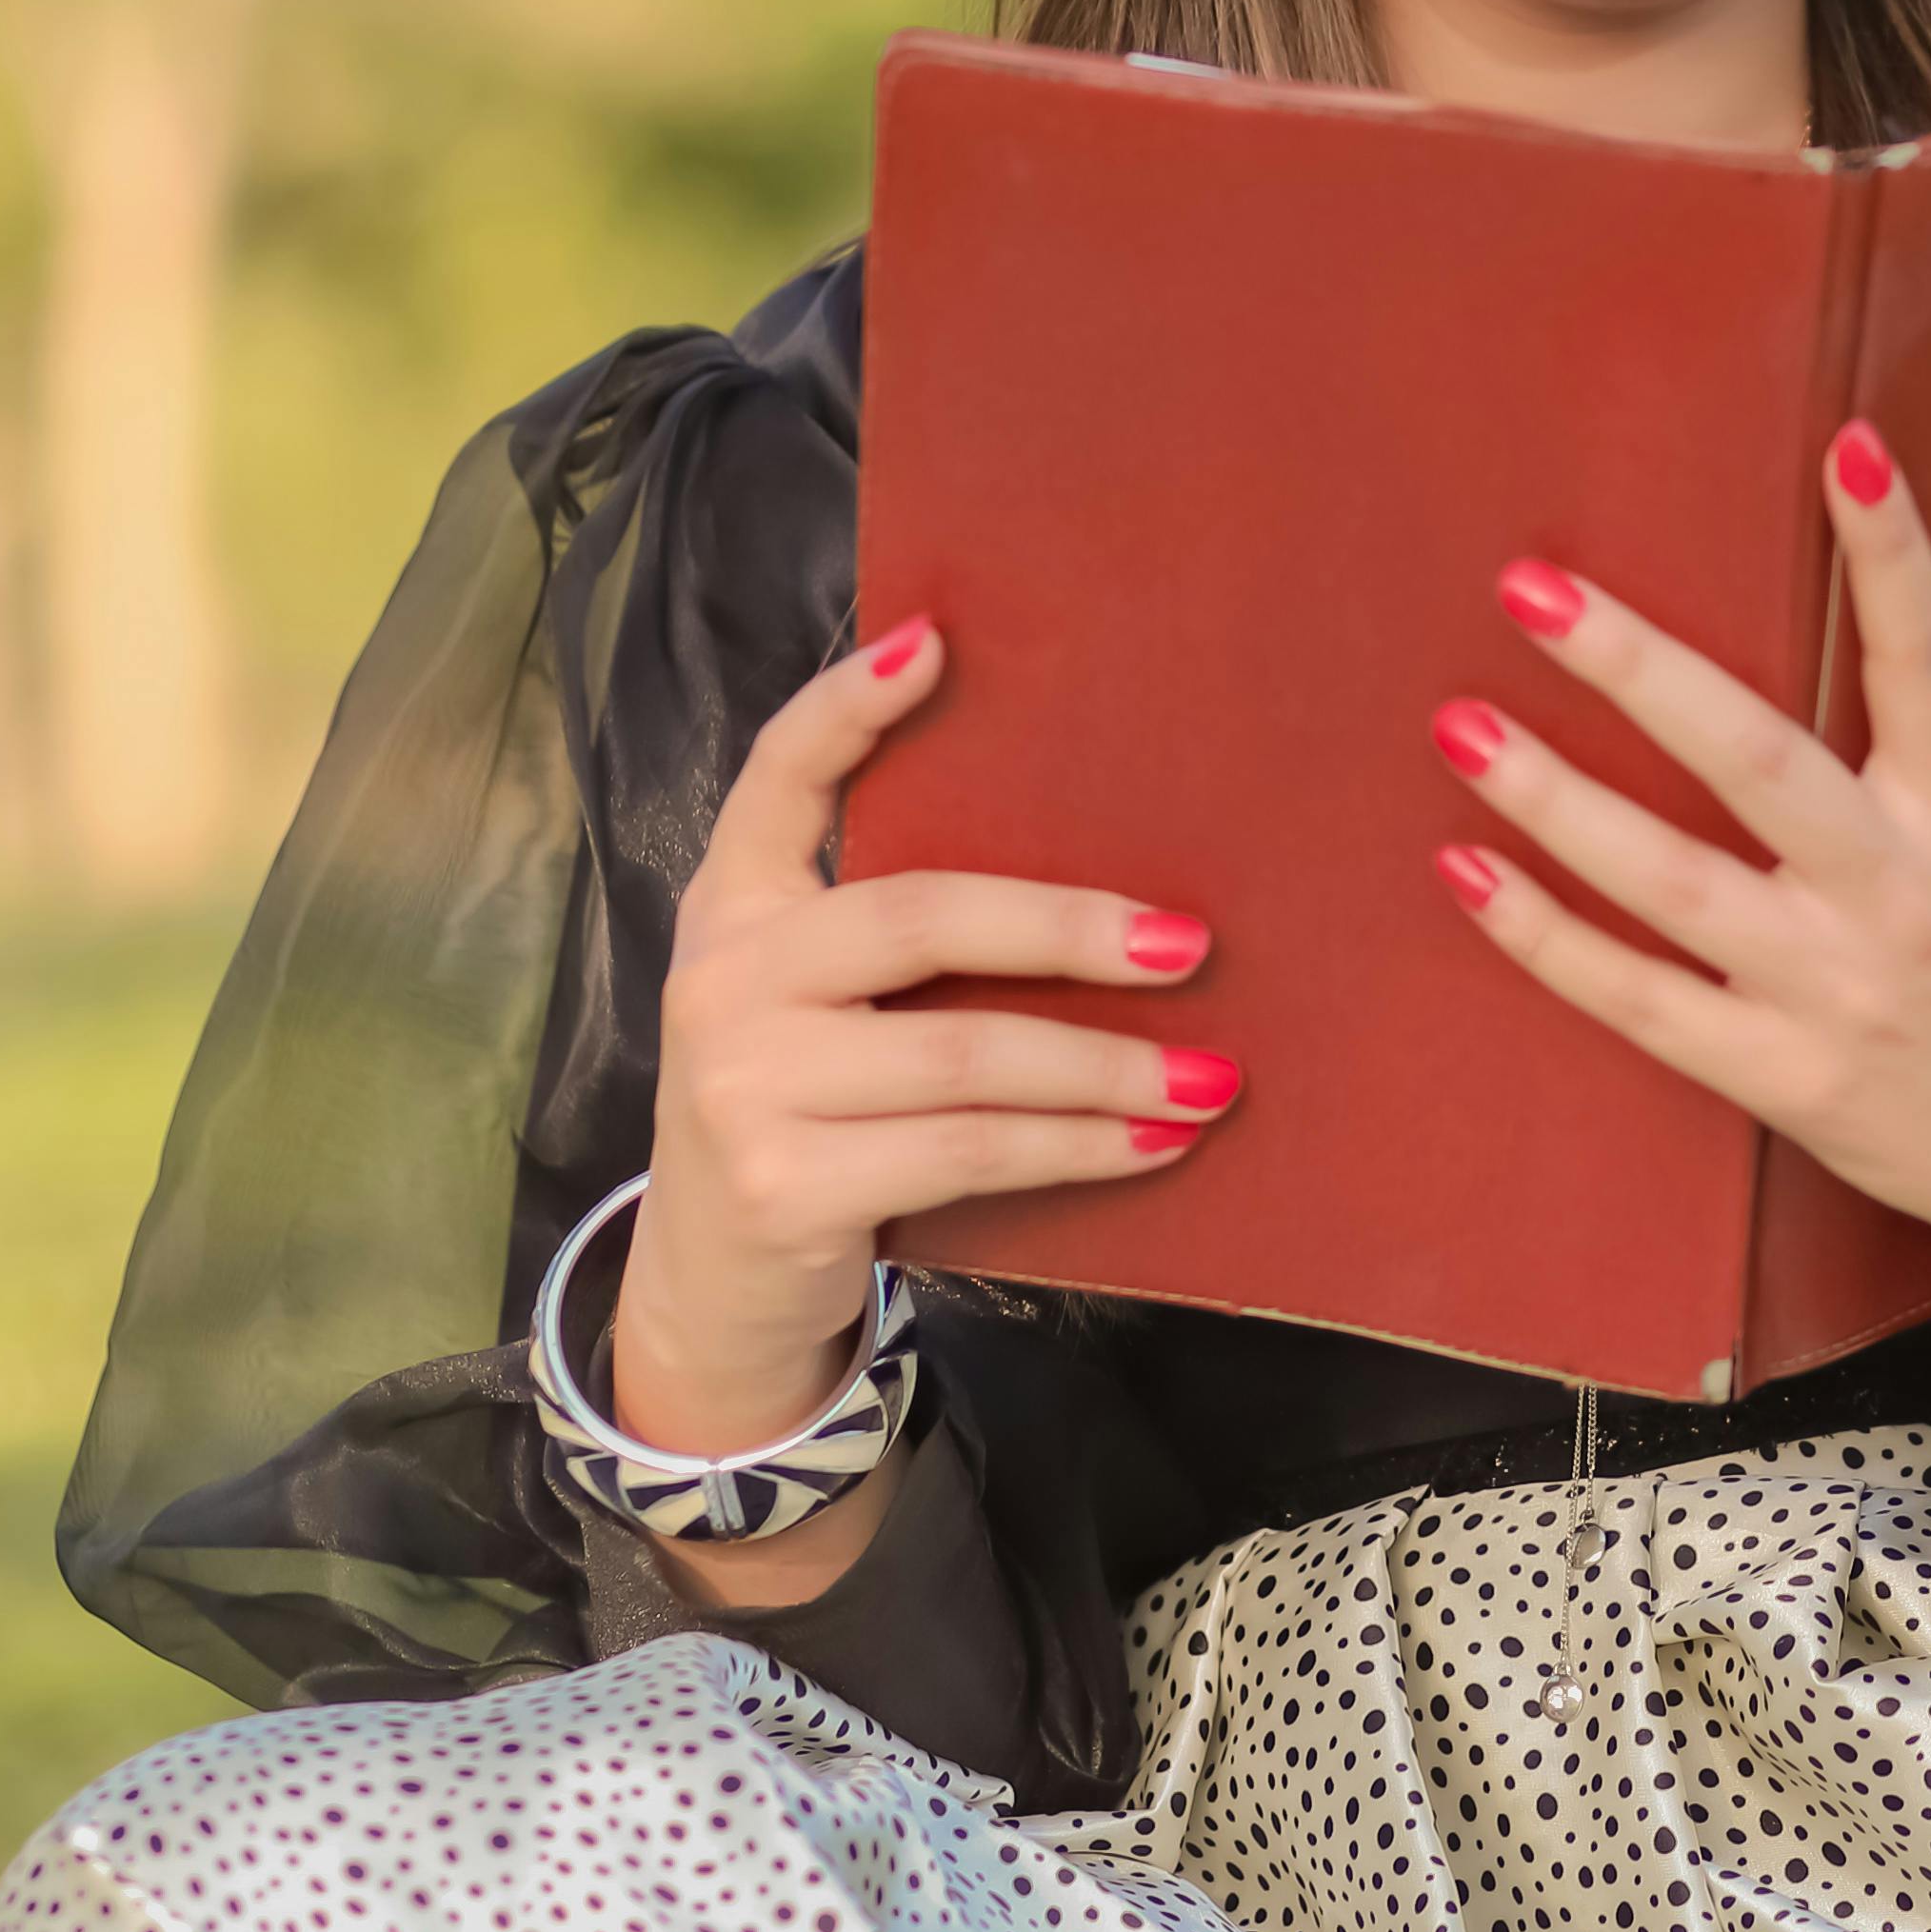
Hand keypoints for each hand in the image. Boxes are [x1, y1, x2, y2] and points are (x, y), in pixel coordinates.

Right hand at [619, 616, 1241, 1465]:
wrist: (717, 1288)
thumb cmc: (809, 1113)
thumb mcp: (817, 1003)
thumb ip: (892, 933)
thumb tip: (1102, 880)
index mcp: (733, 903)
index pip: (777, 775)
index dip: (847, 706)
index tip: (937, 643)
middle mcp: (723, 978)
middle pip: (920, 917)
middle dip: (1070, 929)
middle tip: (1191, 946)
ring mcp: (744, 1084)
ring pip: (965, 1053)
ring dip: (1107, 1066)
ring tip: (1214, 1076)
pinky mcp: (785, 1185)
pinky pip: (970, 1150)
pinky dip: (1079, 1146)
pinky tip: (1156, 1141)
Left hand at [1432, 423, 1930, 1342]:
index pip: (1927, 663)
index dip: (1892, 555)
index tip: (1848, 445)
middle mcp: (1893, 896)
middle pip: (1756, 765)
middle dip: (1640, 670)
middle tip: (1533, 586)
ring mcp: (1826, 990)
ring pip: (1672, 886)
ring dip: (1559, 805)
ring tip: (1461, 724)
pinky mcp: (1776, 1074)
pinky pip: (1642, 1004)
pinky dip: (1550, 944)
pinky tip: (1466, 874)